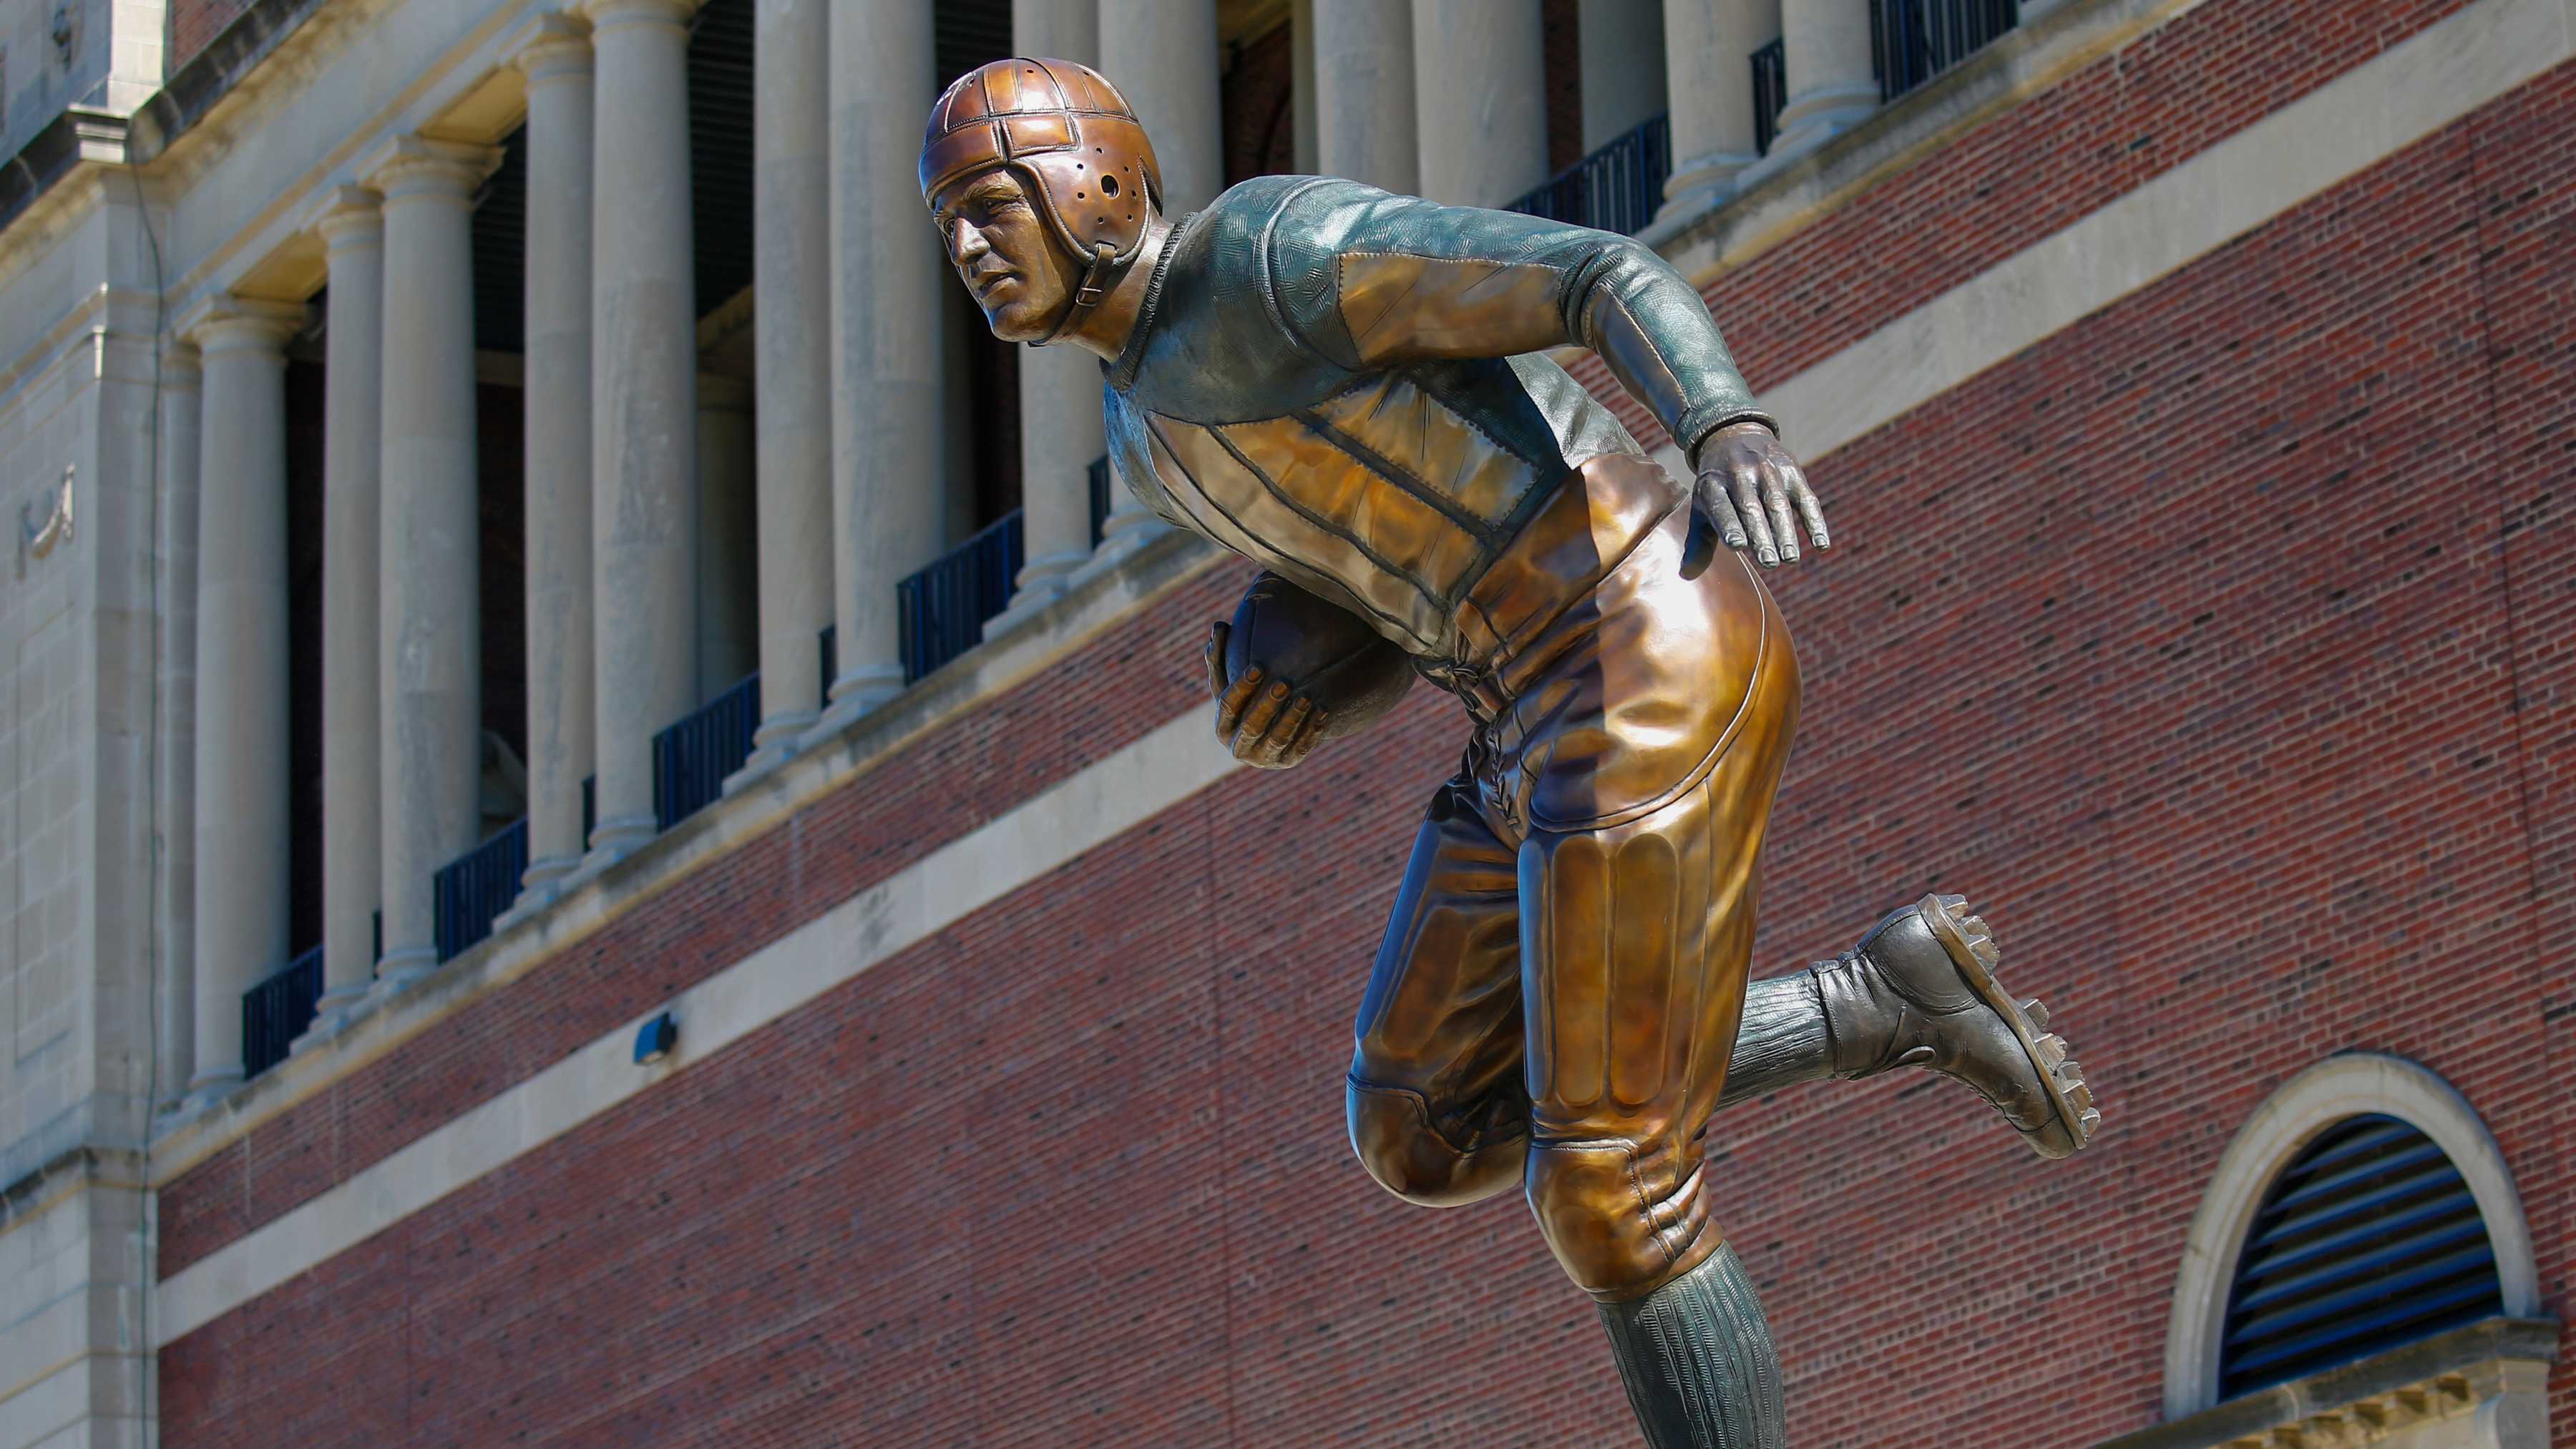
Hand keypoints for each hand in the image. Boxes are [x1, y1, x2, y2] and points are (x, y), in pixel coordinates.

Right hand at [1203, 621, 1331, 769]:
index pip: (1228, 705)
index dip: (1242, 686)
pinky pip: (1301, 747)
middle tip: (1284, 683)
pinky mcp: (1288, 761)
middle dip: (1268, 705)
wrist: (1269, 729)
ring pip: (1278, 739)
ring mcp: (1264, 758)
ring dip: (1292, 718)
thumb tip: (1219, 625)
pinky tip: (1322, 709)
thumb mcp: (1231, 679)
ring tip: (1306, 696)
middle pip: (1252, 726)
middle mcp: (1239, 746)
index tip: (1258, 666)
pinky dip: (1311, 729)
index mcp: (1222, 725)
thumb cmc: (1247, 697)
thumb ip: (1221, 655)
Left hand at [1684, 419, 1828, 576]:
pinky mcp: (1791, 470)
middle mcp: (1739, 474)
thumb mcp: (1702, 504)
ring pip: (1778, 503)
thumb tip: (1686, 575)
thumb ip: (1699, 540)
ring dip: (1786, 532)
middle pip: (1752, 507)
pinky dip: (1815, 522)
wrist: (1734, 436)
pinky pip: (1806, 499)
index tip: (1738, 546)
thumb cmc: (1717, 485)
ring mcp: (1767, 470)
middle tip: (1769, 562)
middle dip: (1762, 535)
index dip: (1730, 526)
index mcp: (1713, 484)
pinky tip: (1821, 545)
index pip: (1722, 507)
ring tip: (1790, 559)